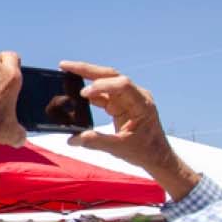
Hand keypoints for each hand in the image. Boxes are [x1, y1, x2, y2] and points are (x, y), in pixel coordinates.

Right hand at [59, 61, 200, 199]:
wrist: (156, 156)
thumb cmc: (144, 151)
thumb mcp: (120, 148)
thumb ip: (96, 142)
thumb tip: (73, 139)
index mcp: (141, 104)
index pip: (122, 85)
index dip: (102, 86)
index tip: (83, 93)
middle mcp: (134, 96)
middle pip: (110, 75)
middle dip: (87, 70)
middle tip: (65, 65)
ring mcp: (127, 98)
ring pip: (105, 81)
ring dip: (86, 77)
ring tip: (66, 72)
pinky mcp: (119, 104)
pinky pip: (102, 93)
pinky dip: (89, 92)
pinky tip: (74, 92)